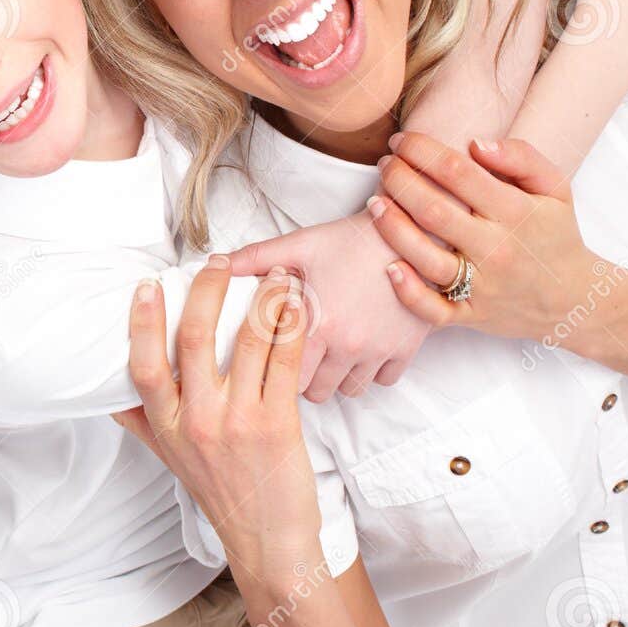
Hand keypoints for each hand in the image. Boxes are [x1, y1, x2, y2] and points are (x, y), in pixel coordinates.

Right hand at [113, 261, 320, 569]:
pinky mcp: (278, 424)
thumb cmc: (220, 493)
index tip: (147, 286)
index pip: (143, 365)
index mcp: (166, 426)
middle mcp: (198, 421)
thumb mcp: (168, 457)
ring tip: (273, 274)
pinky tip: (296, 306)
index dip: (141, 322)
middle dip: (206, 291)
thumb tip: (111, 387)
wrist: (268, 539)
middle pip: (192, 340)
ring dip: (261, 299)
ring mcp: (239, 421)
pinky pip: (284, 362)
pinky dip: (291, 327)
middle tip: (217, 263)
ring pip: (246, 342)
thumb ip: (141, 420)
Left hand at [228, 213, 430, 399]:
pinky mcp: (406, 349)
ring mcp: (378, 350)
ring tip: (329, 353)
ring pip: (350, 390)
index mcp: (316, 324)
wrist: (412, 234)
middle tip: (300, 358)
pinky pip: (384, 380)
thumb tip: (216, 264)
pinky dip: (372, 371)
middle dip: (305, 379)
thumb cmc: (351, 240)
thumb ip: (254, 258)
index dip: (275, 371)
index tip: (272, 359)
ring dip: (337, 377)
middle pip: (316, 392)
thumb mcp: (299, 244)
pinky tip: (361, 350)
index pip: (285, 378)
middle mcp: (348, 345)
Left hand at [369, 132, 608, 340]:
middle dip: (400, 182)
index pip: (458, 173)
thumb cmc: (554, 234)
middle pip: (434, 211)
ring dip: (392, 228)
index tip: (401, 139)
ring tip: (373, 202)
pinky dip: (408, 292)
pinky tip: (389, 268)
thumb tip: (476, 143)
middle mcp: (496, 249)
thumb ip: (523, 158)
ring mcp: (482, 285)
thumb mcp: (555, 190)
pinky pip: (433, 310)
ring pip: (427, 258)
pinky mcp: (470, 314)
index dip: (422, 151)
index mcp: (515, 213)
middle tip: (384, 165)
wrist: (572, 298)